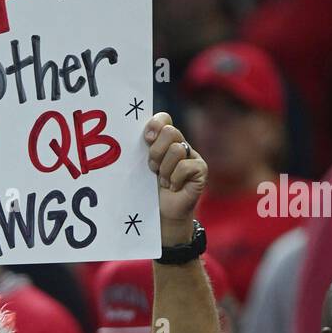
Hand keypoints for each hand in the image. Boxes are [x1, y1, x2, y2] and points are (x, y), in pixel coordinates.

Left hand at [144, 112, 206, 235]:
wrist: (161, 214)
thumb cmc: (148, 190)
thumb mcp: (141, 167)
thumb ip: (141, 150)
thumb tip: (131, 134)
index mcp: (164, 140)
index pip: (164, 118)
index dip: (156, 124)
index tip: (147, 139)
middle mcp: (180, 144)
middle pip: (170, 131)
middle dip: (156, 152)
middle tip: (153, 168)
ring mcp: (192, 156)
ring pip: (177, 150)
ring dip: (165, 170)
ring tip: (163, 181)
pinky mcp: (201, 169)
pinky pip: (185, 166)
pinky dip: (175, 179)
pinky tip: (173, 187)